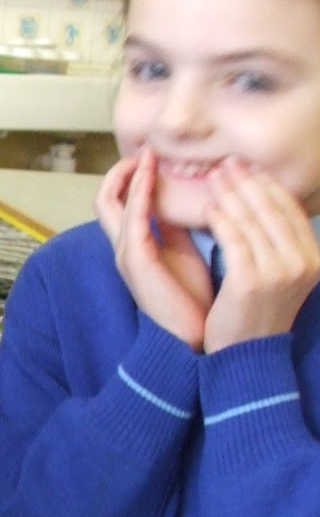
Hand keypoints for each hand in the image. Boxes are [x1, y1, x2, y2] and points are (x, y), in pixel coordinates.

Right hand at [95, 149, 211, 348]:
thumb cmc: (189, 298)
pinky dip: (140, 193)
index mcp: (134, 246)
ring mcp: (125, 253)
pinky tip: (152, 176)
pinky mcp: (136, 259)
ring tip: (147, 155)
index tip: (151, 158)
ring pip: (112, 202)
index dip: (128, 178)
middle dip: (120, 172)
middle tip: (144, 151)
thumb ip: (176, 226)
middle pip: (104, 199)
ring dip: (131, 176)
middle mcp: (123, 247)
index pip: (118, 204)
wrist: (188, 336)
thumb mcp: (184, 252)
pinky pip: (132, 217)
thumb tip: (184, 198)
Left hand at [203, 159, 319, 352]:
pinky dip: (221, 220)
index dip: (267, 185)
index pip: (290, 211)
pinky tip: (208, 207)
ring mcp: (279, 272)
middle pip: (272, 210)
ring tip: (213, 178)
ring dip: (231, 194)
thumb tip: (262, 200)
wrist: (244, 353)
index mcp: (314, 258)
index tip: (248, 167)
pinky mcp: (250, 280)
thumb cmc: (254, 310)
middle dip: (247, 182)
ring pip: (252, 220)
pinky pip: (234, 239)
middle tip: (226, 163)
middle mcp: (303, 263)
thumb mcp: (279, 274)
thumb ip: (278, 242)